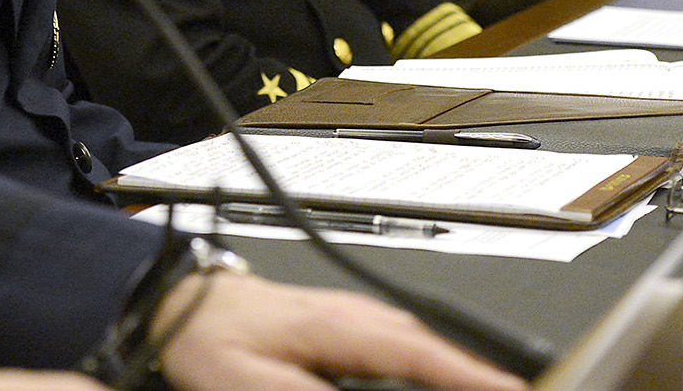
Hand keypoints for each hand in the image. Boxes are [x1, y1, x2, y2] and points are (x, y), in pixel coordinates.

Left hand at [152, 270, 527, 390]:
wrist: (185, 301)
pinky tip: (446, 384)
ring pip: (428, 355)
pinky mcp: (354, 335)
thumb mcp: (251, 383)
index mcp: (345, 327)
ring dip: (462, 377)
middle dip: (482, 379)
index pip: (427, 356)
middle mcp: (363, 318)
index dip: (476, 378)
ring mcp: (362, 323)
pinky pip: (410, 358)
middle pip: (440, 355)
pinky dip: (437, 374)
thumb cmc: (212, 336)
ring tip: (498, 389)